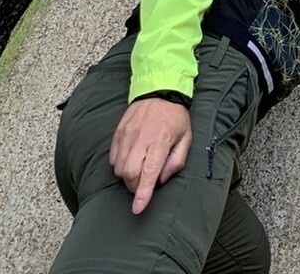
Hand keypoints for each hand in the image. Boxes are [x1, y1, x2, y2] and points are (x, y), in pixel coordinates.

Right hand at [110, 97, 191, 214]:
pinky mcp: (118, 132)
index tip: (138, 208)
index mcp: (162, 139)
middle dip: (135, 186)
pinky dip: (119, 165)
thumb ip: (177, 161)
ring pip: (119, 168)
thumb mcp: (186, 137)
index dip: (143, 193)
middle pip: (130, 173)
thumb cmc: (175, 117)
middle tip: (143, 184)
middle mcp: (142, 137)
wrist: (160, 90)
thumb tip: (161, 180)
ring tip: (138, 169)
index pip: (150, 172)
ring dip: (127, 176)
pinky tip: (130, 159)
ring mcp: (128, 134)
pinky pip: (113, 158)